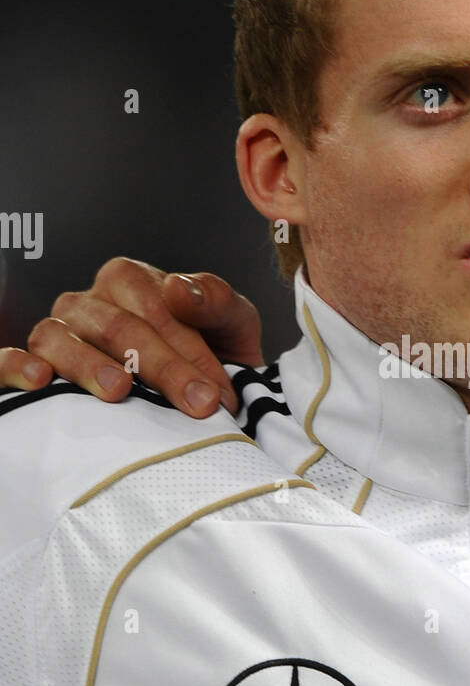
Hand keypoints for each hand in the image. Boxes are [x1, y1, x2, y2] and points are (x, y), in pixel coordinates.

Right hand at [0, 257, 264, 416]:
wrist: (200, 394)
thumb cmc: (211, 356)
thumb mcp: (231, 324)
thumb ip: (216, 301)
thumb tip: (179, 289)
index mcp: (130, 281)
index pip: (156, 310)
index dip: (191, 352)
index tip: (218, 393)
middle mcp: (88, 302)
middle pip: (117, 328)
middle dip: (164, 368)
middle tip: (198, 405)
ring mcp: (56, 332)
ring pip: (60, 339)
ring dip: (90, 366)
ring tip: (120, 392)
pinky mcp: (33, 364)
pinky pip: (7, 359)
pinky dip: (15, 366)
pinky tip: (39, 380)